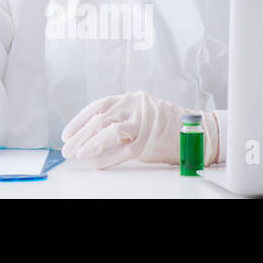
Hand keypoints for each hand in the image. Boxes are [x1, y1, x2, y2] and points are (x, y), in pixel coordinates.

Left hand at [60, 90, 215, 167]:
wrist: (195, 132)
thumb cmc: (164, 123)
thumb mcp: (140, 111)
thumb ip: (118, 115)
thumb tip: (89, 131)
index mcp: (129, 98)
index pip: (97, 106)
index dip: (79, 120)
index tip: (67, 133)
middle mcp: (135, 107)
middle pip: (99, 120)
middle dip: (80, 136)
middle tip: (67, 148)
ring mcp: (142, 125)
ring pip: (109, 132)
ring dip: (90, 145)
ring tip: (78, 155)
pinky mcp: (149, 143)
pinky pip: (123, 151)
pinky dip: (108, 157)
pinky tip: (96, 163)